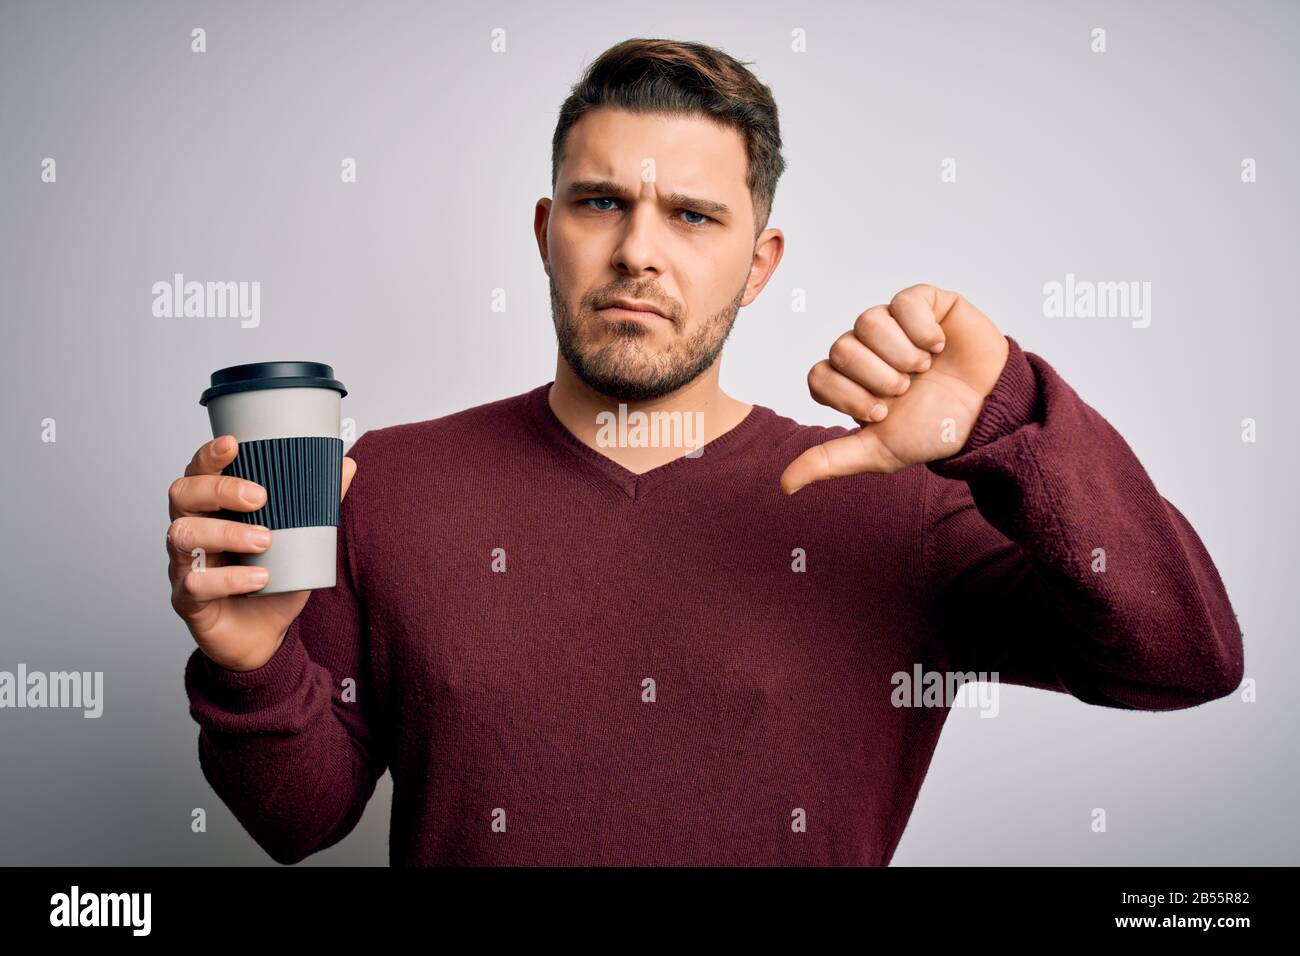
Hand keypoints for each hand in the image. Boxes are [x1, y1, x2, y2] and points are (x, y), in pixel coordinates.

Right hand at [166, 435, 356, 671]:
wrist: (263, 637)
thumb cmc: (274, 581)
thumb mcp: (301, 540)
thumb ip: (319, 504)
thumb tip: (345, 465)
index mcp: (212, 509)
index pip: (199, 472)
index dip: (209, 455)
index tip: (233, 444)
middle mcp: (191, 530)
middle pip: (182, 494)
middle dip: (219, 489)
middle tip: (260, 497)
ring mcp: (184, 565)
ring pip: (182, 535)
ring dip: (226, 532)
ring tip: (265, 540)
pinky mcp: (187, 599)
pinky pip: (195, 583)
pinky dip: (231, 578)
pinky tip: (260, 578)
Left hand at [780, 284, 1008, 493]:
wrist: (989, 414)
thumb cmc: (934, 429)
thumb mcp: (880, 452)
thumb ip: (832, 460)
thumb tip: (785, 484)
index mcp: (849, 381)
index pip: (819, 376)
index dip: (848, 396)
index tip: (882, 413)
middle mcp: (865, 349)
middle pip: (841, 348)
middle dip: (877, 377)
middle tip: (905, 390)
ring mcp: (892, 324)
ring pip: (868, 321)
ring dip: (899, 354)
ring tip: (923, 370)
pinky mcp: (923, 303)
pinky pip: (904, 301)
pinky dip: (922, 329)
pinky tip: (938, 346)